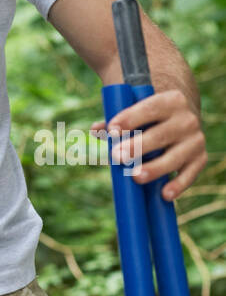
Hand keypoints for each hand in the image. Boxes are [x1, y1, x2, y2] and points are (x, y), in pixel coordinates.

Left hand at [90, 89, 206, 201]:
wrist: (183, 116)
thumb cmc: (151, 115)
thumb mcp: (137, 111)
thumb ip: (116, 120)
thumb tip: (96, 129)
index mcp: (170, 100)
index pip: (149, 108)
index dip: (130, 118)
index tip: (112, 130)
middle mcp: (186, 119)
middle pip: (160, 135)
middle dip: (137, 147)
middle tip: (117, 156)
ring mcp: (195, 140)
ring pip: (174, 157)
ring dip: (155, 168)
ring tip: (136, 177)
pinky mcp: (200, 159)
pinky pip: (190, 174)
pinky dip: (178, 185)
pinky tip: (165, 194)